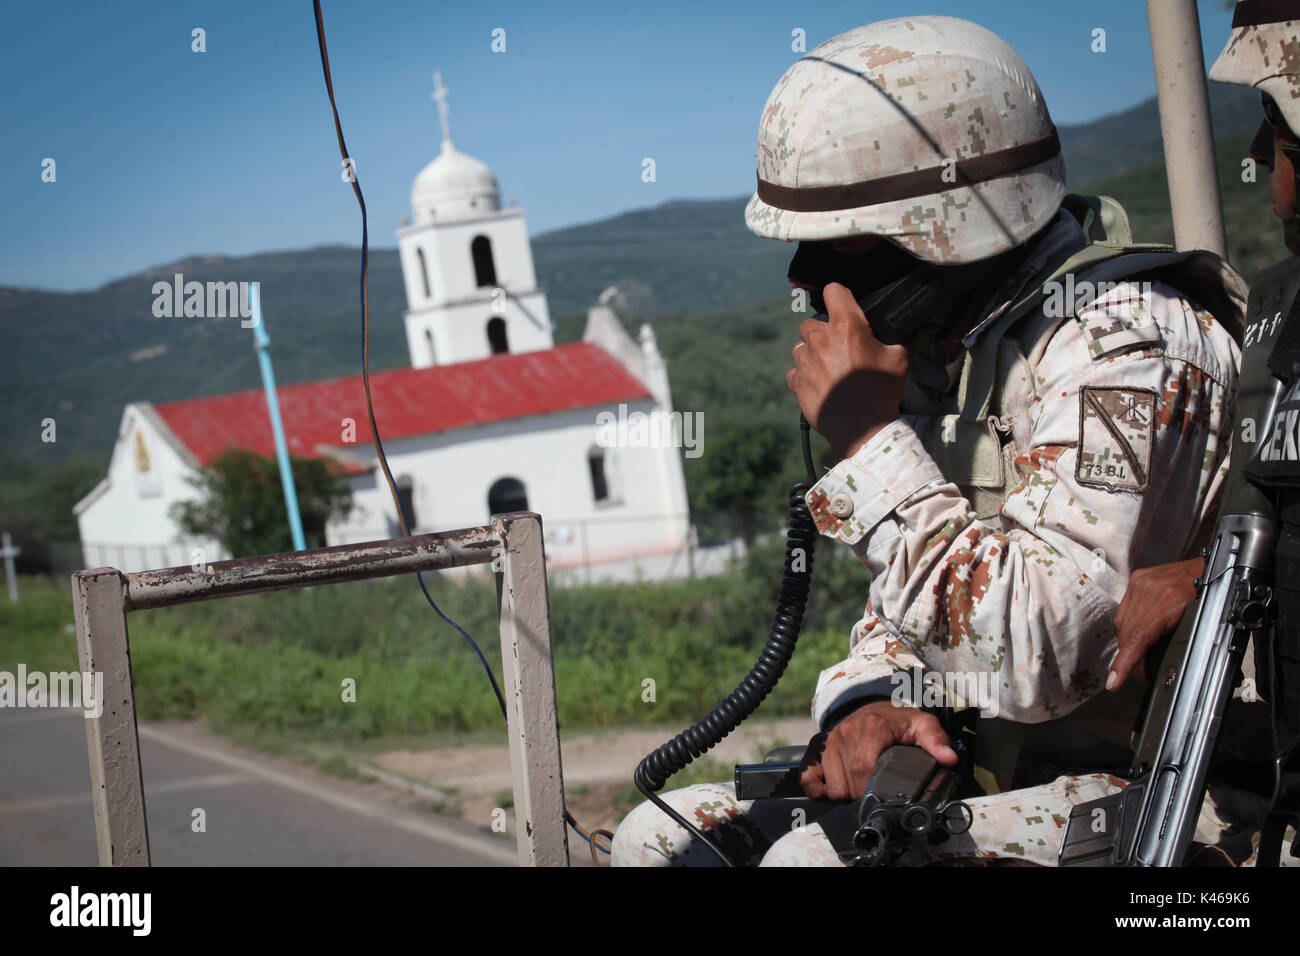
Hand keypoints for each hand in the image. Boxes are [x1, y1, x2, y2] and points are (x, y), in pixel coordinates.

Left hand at [787, 282, 909, 459]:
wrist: (862, 429)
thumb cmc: (882, 392)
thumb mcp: (899, 359)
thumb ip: (892, 340)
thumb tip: (892, 337)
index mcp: (847, 326)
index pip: (833, 291)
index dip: (839, 296)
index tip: (842, 305)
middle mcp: (821, 339)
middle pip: (811, 323)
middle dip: (822, 332)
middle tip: (838, 349)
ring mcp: (805, 361)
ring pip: (800, 347)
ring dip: (811, 354)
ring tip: (828, 370)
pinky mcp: (796, 382)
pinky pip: (794, 371)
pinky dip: (804, 376)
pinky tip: (819, 385)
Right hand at [799, 699, 957, 800]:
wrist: (872, 707)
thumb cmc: (898, 722)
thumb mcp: (921, 725)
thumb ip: (936, 740)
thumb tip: (950, 759)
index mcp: (871, 727)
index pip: (863, 767)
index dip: (871, 788)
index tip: (882, 795)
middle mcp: (845, 731)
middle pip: (848, 783)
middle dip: (862, 795)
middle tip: (875, 792)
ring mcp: (828, 740)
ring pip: (831, 786)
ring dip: (846, 794)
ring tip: (860, 786)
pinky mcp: (815, 748)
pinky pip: (809, 780)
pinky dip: (820, 790)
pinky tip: (837, 785)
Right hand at [1108, 556, 1203, 689]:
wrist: (1214, 568)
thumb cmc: (1215, 595)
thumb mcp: (1201, 623)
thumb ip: (1177, 644)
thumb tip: (1158, 666)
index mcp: (1169, 600)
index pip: (1138, 637)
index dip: (1125, 662)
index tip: (1114, 682)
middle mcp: (1150, 589)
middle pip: (1128, 633)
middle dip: (1130, 658)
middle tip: (1139, 676)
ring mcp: (1141, 582)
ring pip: (1123, 623)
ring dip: (1129, 643)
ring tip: (1139, 658)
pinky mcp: (1138, 580)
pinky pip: (1124, 610)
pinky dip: (1129, 627)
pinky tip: (1137, 635)